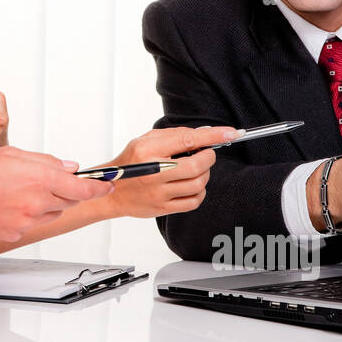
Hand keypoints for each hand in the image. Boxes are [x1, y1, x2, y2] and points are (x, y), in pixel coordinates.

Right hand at [0, 146, 112, 241]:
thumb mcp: (12, 154)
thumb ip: (45, 161)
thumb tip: (69, 168)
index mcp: (39, 178)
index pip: (82, 188)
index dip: (99, 187)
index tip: (108, 185)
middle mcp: (37, 202)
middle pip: (69, 201)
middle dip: (65, 191)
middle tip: (44, 181)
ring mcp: (27, 221)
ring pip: (52, 213)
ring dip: (46, 203)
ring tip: (18, 191)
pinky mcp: (16, 233)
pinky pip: (33, 224)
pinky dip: (28, 214)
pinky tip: (7, 203)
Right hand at [100, 125, 237, 217]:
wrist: (111, 191)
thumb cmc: (129, 163)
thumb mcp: (144, 141)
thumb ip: (173, 136)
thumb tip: (202, 135)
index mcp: (148, 150)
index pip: (187, 140)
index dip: (213, 136)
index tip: (230, 133)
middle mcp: (153, 172)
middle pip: (197, 165)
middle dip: (209, 157)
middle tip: (206, 154)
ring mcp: (158, 193)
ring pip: (198, 184)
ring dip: (205, 174)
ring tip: (197, 169)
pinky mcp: (162, 208)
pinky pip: (193, 201)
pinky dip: (200, 192)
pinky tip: (193, 185)